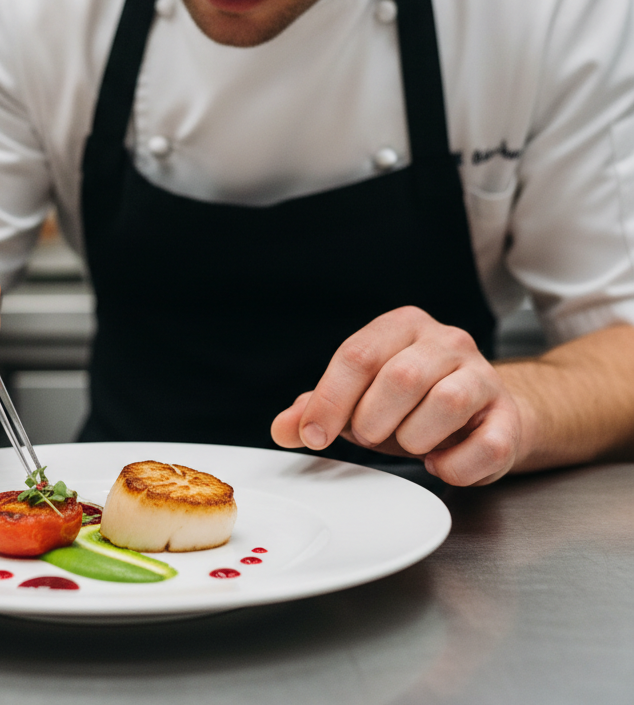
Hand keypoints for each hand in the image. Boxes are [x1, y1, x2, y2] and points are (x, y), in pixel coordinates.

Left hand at [270, 306, 522, 485]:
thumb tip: (283, 428)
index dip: (329, 400)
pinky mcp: (510, 418)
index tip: (313, 434)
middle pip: (398, 378)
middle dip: (371, 420)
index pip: (357, 355)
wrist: (486, 413)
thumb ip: (319, 408)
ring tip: (408, 442)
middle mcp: (446, 341)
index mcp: (402, 325)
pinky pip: (484, 446)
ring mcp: (483, 376)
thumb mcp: (361, 397)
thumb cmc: (414, 402)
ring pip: (444, 404)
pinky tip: (439, 462)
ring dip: (413, 439)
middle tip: (369, 435)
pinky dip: (453, 466)